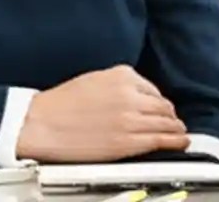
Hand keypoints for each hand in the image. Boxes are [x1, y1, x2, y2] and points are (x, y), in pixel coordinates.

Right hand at [16, 65, 189, 161]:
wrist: (39, 124)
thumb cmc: (60, 104)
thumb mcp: (96, 79)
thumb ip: (122, 84)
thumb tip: (141, 95)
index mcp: (124, 76)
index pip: (154, 90)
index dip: (160, 102)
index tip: (162, 108)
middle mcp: (131, 95)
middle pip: (164, 106)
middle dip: (170, 115)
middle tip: (174, 121)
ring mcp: (131, 118)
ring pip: (165, 123)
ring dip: (175, 128)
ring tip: (179, 132)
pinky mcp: (126, 141)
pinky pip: (159, 140)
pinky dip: (175, 141)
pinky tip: (180, 141)